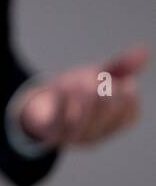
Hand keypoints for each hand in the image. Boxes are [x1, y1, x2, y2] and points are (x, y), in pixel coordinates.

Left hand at [17, 46, 147, 147]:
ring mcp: (76, 135)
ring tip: (84, 83)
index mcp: (114, 122)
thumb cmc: (76, 93)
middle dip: (107, 100)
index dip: (129, 98)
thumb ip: (121, 67)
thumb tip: (145, 49)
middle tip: (103, 82)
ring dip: (84, 102)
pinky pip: (58, 121)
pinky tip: (61, 86)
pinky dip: (61, 103)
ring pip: (83, 122)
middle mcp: (99, 132)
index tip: (124, 80)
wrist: (40, 108)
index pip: (130, 114)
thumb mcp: (99, 77)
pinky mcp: (52, 132)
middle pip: (107, 119)